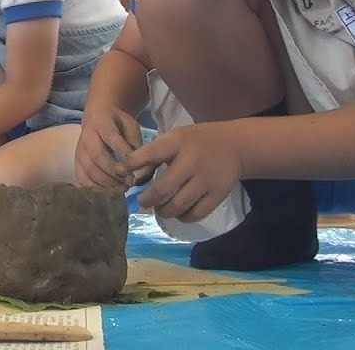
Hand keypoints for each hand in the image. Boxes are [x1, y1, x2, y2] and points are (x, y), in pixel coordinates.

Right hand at [75, 106, 142, 188]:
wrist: (97, 117)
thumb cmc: (118, 123)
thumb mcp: (130, 126)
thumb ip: (135, 143)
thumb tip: (140, 168)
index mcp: (101, 122)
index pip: (111, 137)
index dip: (123, 153)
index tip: (135, 168)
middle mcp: (86, 136)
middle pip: (97, 156)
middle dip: (114, 172)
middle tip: (129, 182)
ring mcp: (79, 150)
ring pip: (89, 169)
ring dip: (106, 183)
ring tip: (122, 188)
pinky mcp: (76, 162)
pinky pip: (82, 178)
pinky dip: (95, 188)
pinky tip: (109, 192)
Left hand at [115, 122, 244, 222]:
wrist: (235, 146)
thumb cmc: (196, 141)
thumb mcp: (175, 138)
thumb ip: (154, 154)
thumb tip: (127, 174)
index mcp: (178, 143)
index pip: (151, 154)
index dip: (132, 164)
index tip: (119, 172)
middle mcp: (192, 161)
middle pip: (163, 189)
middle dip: (147, 199)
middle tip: (141, 201)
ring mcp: (206, 180)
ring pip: (178, 205)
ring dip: (163, 211)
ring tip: (159, 209)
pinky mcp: (218, 195)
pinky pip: (195, 214)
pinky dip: (183, 217)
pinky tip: (178, 213)